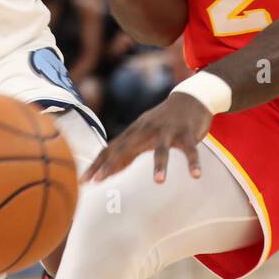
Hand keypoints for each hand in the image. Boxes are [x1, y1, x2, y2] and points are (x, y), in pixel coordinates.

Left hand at [85, 92, 213, 183]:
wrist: (190, 97)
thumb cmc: (163, 121)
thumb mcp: (143, 132)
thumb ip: (129, 149)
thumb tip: (109, 169)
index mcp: (135, 131)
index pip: (111, 148)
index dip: (97, 164)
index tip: (83, 181)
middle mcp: (148, 129)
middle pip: (127, 147)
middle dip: (111, 164)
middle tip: (100, 181)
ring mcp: (168, 130)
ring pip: (162, 148)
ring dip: (160, 164)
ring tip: (159, 181)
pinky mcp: (187, 132)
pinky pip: (190, 150)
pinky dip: (193, 162)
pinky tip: (195, 175)